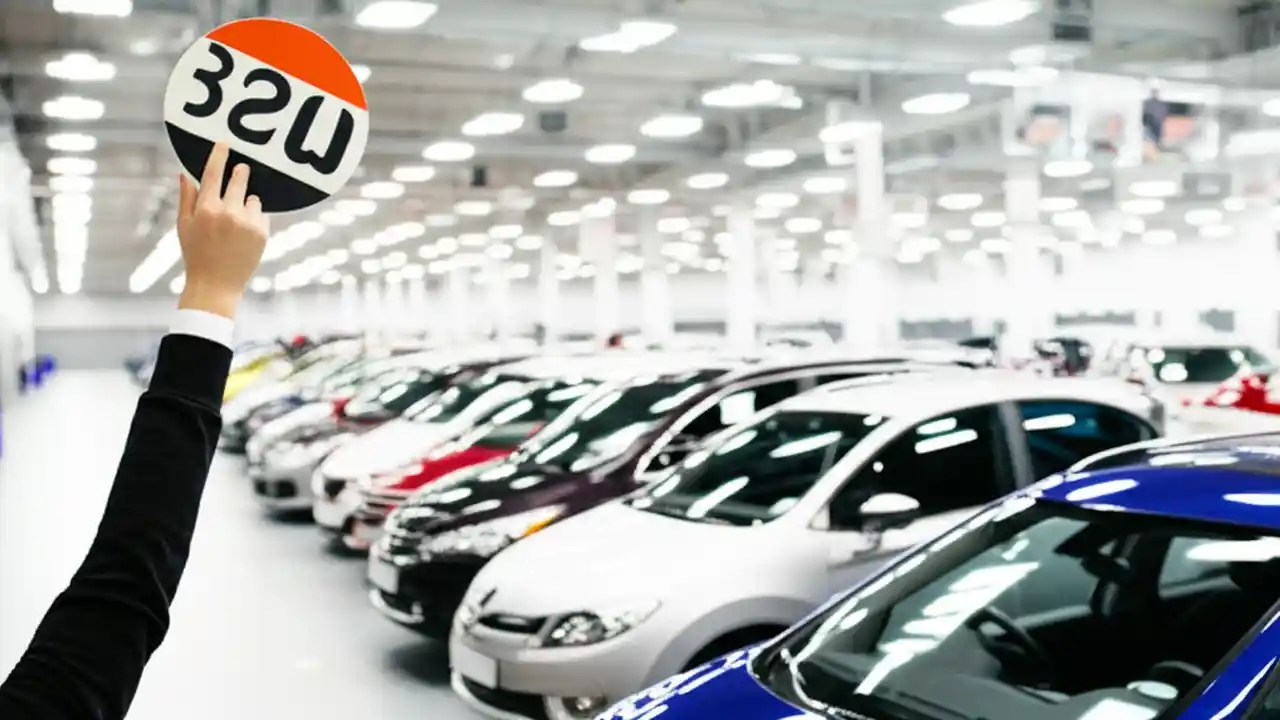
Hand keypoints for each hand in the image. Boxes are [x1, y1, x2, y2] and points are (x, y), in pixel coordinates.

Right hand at [176, 143, 268, 318]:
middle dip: (240, 174)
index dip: (219, 156)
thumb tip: (185, 173)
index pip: (213, 173)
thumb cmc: (196, 254)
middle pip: (239, 180)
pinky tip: (244, 235)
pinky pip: (262, 215)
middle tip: (242, 169)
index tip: (225, 144)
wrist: (217, 284)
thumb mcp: (184, 225)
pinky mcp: (262, 232)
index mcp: (205, 209)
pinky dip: (255, 219)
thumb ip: (187, 198)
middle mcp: (228, 212)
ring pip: (252, 199)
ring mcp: (247, 222)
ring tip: (235, 223)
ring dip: (247, 204)